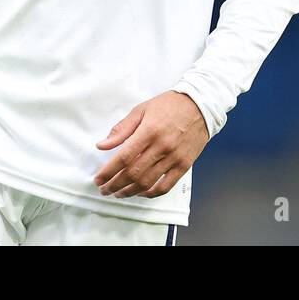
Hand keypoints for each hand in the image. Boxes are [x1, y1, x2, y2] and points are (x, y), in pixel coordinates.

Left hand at [93, 90, 208, 198]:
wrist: (200, 106)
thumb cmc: (169, 105)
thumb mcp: (141, 110)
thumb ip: (121, 129)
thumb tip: (102, 145)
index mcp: (149, 131)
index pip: (124, 157)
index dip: (108, 171)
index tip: (98, 179)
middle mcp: (161, 146)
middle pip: (133, 173)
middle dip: (115, 184)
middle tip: (104, 189)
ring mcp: (174, 157)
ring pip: (147, 182)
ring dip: (129, 191)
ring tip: (118, 193)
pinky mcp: (184, 165)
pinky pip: (166, 186)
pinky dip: (151, 193)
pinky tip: (140, 192)